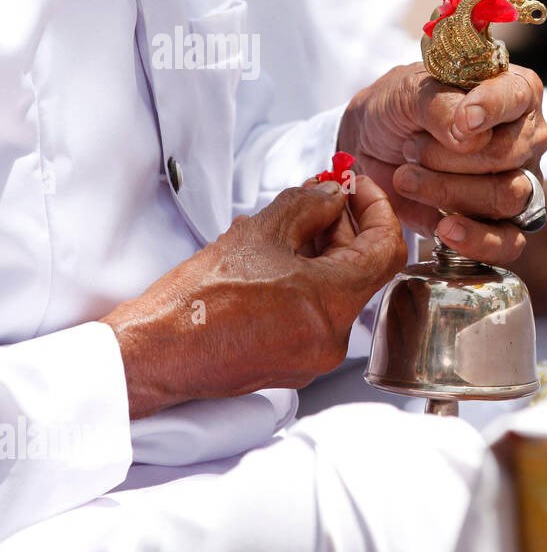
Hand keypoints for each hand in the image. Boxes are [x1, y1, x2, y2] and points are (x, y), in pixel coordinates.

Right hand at [100, 177, 407, 418]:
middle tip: (319, 197)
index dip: (376, 209)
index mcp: (332, 302)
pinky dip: (305, 283)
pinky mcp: (294, 363)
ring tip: (285, 227)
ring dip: (320, 253)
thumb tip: (331, 196)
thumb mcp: (258, 233)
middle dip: (342, 228)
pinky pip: (315, 314)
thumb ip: (307, 206)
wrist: (155, 353)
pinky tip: (273, 262)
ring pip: (336, 292)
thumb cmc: (196, 302)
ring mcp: (315, 355)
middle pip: (361, 269)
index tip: (357, 188)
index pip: (387, 248)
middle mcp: (333, 337)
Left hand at [337, 62, 546, 262]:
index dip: (490, 108)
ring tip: (408, 179)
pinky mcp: (503, 225)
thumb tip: (469, 136)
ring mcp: (520, 183)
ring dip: (448, 191)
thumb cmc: (397, 111)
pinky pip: (509, 243)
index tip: (460, 123)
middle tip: (411, 148)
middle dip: (449, 156)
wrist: (368, 153)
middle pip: (508, 154)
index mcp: (513, 91)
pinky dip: (476, 240)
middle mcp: (526, 138)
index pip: (518, 95)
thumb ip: (440, 105)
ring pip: (507, 196)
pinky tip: (444, 229)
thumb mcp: (406, 93)